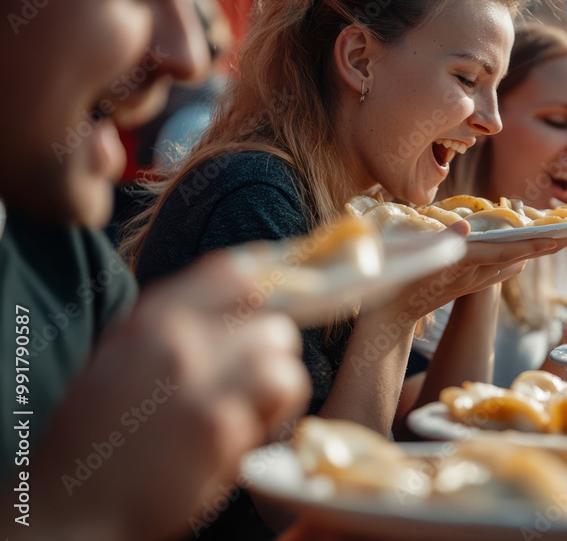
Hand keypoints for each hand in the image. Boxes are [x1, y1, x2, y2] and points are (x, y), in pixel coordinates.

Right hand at [28, 251, 309, 540]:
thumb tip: (242, 307)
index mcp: (149, 319)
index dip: (267, 292)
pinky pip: (279, 401)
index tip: (271, 314)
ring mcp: (201, 380)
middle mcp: (176, 340)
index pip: (234, 273)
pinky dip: (274, 417)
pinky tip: (245, 436)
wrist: (71, 505)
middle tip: (250, 385)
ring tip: (248, 413)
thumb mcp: (121, 358)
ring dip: (276, 388)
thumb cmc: (96, 438)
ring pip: (283, 359)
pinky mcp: (221, 426)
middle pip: (272, 323)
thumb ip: (176, 329)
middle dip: (270, 355)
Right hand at [384, 221, 558, 320]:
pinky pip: (493, 275)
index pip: (502, 252)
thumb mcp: (409, 259)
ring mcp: (466, 283)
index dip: (530, 244)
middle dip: (541, 247)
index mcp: (461, 265)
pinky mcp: (461, 287)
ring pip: (506, 265)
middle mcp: (470, 276)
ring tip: (556, 242)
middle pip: (512, 257)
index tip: (555, 238)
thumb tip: (467, 226)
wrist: (386, 319)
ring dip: (530, 253)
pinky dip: (510, 264)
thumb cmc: (392, 284)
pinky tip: (521, 263)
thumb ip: (440, 242)